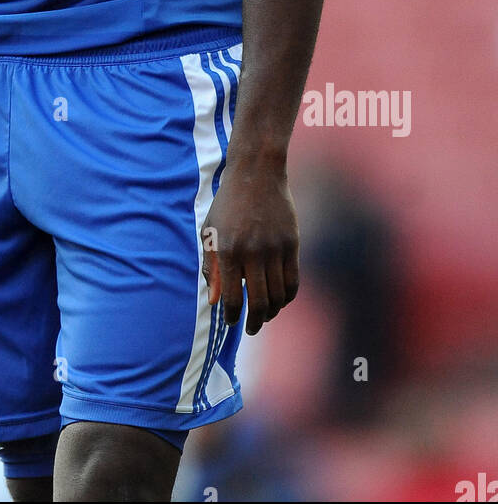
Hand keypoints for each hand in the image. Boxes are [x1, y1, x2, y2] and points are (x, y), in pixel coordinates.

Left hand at [201, 159, 298, 334]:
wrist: (257, 173)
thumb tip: (212, 300)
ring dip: (271, 312)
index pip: (232, 297)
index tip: (231, 322)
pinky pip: (293, 281)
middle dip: (254, 322)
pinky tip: (279, 300)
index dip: (231, 316)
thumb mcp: (210, 232)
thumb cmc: (228, 204)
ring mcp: (275, 248)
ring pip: (278, 296)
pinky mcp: (293, 244)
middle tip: (251, 330)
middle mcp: (252, 252)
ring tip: (264, 315)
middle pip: (258, 302)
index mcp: (228, 250)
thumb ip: (210, 267)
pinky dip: (286, 297)